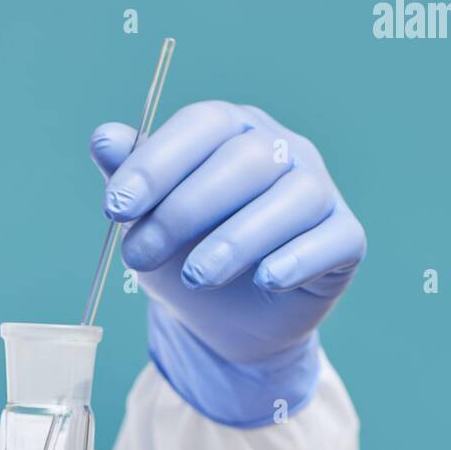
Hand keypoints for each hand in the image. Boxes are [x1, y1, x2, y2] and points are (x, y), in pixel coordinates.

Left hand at [91, 100, 365, 423]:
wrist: (227, 325)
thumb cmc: (188, 257)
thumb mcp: (149, 223)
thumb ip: (130, 179)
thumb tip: (104, 138)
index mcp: (232, 130)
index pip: (202, 124)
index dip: (156, 163)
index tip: (115, 209)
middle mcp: (283, 149)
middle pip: (245, 159)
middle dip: (185, 210)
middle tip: (140, 257)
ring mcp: (320, 191)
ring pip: (292, 196)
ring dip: (237, 239)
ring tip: (195, 278)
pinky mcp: (346, 237)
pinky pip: (330, 239)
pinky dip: (297, 258)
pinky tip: (266, 280)